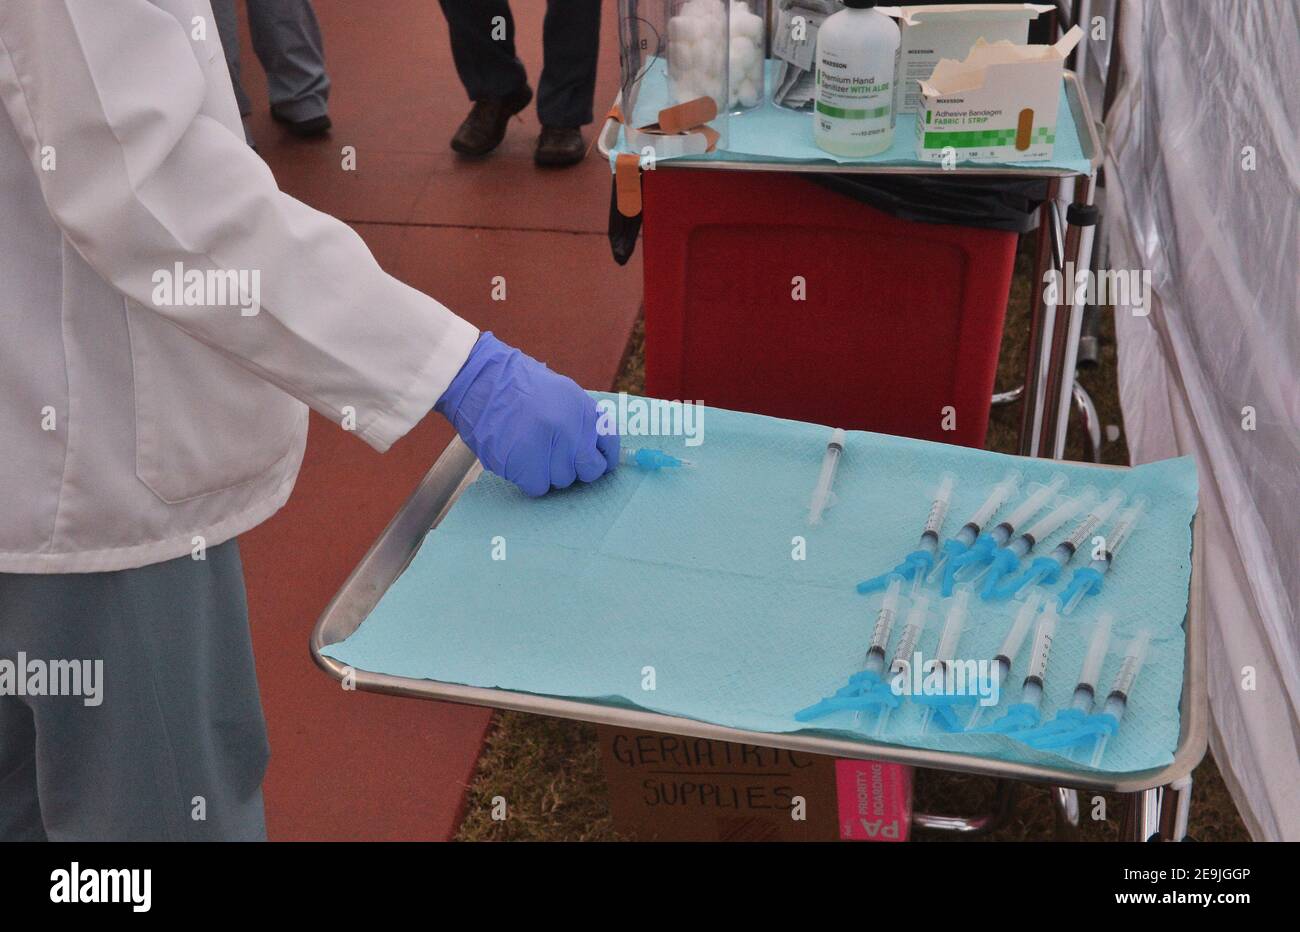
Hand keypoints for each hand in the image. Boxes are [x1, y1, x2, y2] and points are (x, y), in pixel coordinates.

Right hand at [435, 332, 618, 496]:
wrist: (480, 379)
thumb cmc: (519, 386)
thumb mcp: (563, 393)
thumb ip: (583, 421)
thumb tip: (596, 450)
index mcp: (584, 409)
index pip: (609, 447)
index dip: (601, 458)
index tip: (592, 461)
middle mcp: (571, 428)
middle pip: (588, 471)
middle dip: (574, 469)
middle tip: (554, 457)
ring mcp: (548, 446)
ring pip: (562, 481)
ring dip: (548, 472)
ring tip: (529, 449)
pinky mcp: (523, 463)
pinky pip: (538, 487)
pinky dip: (528, 479)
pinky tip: (518, 459)